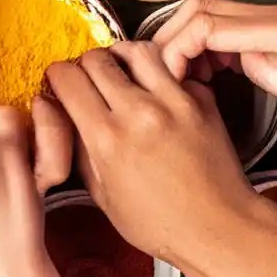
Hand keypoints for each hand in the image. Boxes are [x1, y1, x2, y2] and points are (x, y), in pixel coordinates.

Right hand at [47, 43, 268, 264]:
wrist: (218, 228)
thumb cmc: (160, 224)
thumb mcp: (102, 195)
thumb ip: (80, 149)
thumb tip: (65, 114)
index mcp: (107, 138)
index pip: (68, 77)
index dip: (58, 77)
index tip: (61, 85)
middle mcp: (140, 112)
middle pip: (98, 57)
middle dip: (85, 65)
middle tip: (89, 81)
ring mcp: (175, 102)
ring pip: (137, 49)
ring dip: (122, 59)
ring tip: (122, 76)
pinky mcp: (202, 100)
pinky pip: (173, 69)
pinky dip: (159, 75)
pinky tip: (157, 96)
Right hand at [153, 0, 276, 134]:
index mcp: (274, 26)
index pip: (204, 23)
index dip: (176, 49)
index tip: (167, 83)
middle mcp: (267, 24)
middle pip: (199, 14)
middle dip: (170, 42)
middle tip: (160, 81)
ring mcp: (271, 36)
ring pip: (209, 27)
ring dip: (184, 49)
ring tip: (176, 85)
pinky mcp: (275, 52)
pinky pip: (225, 46)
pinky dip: (202, 59)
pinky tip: (204, 85)